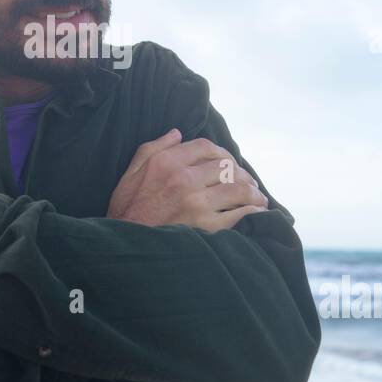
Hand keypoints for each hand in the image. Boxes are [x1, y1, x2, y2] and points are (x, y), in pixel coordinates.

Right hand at [106, 128, 268, 232]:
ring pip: (238, 188)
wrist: (123, 248)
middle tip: (248, 182)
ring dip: (253, 192)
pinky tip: (258, 214)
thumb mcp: (130, 174)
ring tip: (258, 198)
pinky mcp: (207, 226)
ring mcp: (197, 203)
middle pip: (226, 166)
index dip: (221, 151)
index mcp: (166, 162)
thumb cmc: (125, 212)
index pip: (205, 146)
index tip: (227, 161)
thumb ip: (153, 149)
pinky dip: (253, 212)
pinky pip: (240, 214)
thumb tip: (177, 133)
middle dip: (241, 173)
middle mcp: (184, 179)